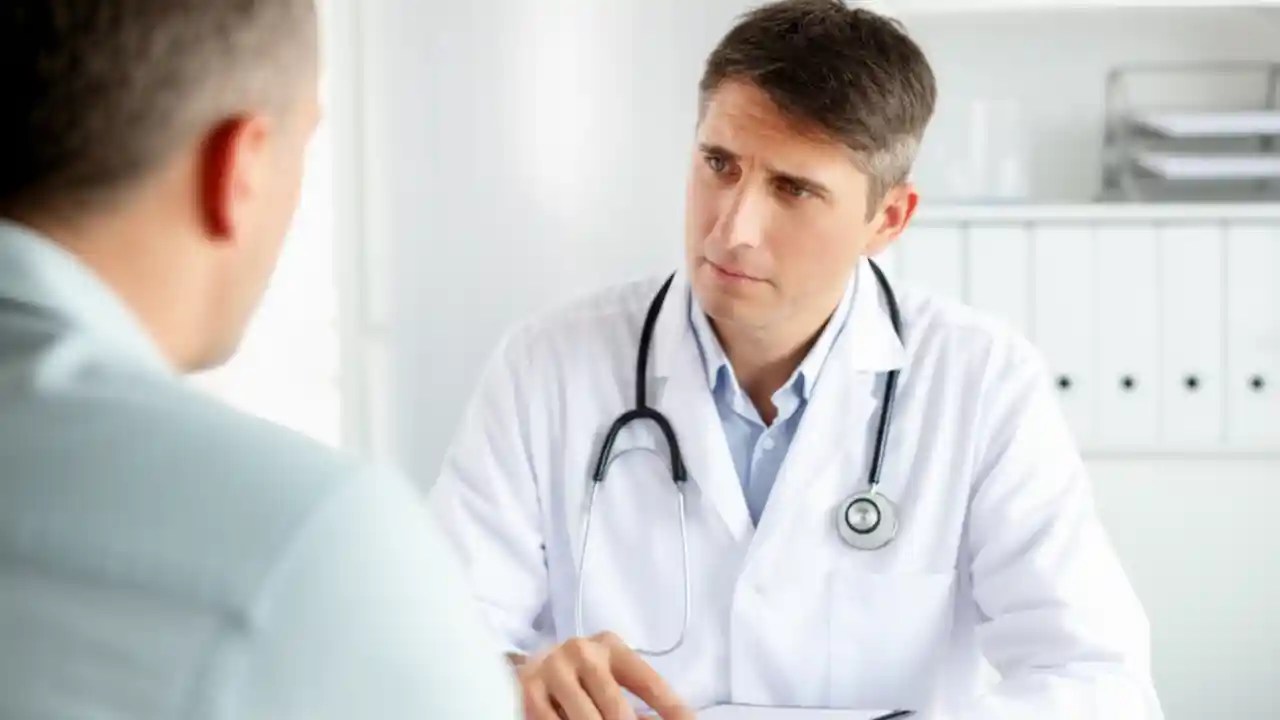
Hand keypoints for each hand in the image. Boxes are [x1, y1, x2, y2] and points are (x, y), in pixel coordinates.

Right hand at [515, 632, 692, 719]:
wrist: (526, 664)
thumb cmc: (580, 675)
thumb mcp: (609, 677)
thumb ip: (634, 700)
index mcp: (611, 647)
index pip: (650, 683)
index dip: (673, 709)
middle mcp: (582, 652)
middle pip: (617, 710)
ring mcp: (553, 670)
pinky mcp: (529, 691)